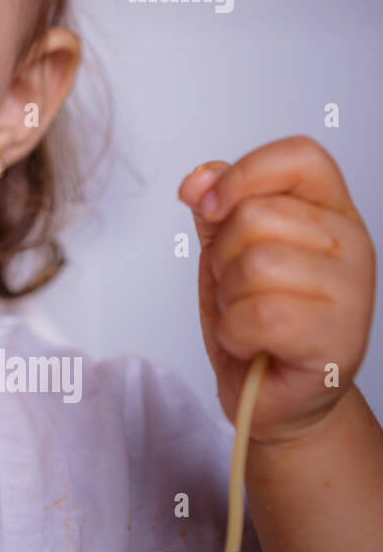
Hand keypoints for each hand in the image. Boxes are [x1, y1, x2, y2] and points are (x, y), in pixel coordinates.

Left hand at [178, 135, 375, 444]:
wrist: (273, 394)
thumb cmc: (256, 318)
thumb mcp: (227, 249)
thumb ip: (217, 205)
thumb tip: (199, 179)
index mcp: (330, 212)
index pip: (300, 157)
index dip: (244, 174)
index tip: (210, 206)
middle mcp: (352, 245)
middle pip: (258, 216)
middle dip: (223, 256)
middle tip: (239, 287)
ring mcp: (352, 294)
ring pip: (256, 265)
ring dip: (229, 298)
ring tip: (247, 315)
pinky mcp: (337, 341)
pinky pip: (259, 315)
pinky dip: (235, 332)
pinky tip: (251, 341)